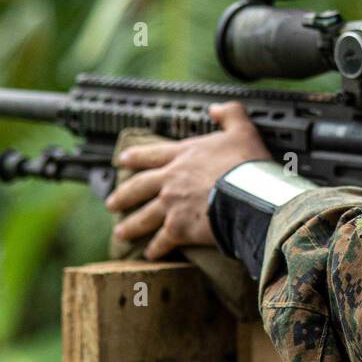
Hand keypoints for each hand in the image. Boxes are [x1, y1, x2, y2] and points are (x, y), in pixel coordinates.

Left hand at [105, 103, 269, 259]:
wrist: (250, 194)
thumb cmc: (247, 164)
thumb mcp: (242, 130)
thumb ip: (229, 115)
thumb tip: (216, 108)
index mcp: (183, 155)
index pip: (151, 154)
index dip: (135, 157)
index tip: (122, 161)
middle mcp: (171, 180)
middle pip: (138, 187)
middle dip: (123, 196)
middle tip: (111, 203)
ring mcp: (171, 205)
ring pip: (143, 217)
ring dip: (131, 225)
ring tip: (121, 232)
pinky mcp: (178, 229)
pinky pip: (162, 241)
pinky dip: (156, 248)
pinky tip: (152, 253)